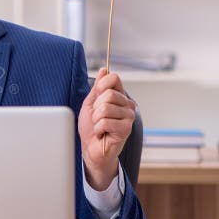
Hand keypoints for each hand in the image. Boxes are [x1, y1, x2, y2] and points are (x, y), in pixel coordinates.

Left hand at [78, 68, 135, 190]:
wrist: (92, 149)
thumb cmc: (91, 128)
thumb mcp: (90, 104)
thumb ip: (97, 88)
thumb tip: (104, 70)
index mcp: (119, 97)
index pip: (113, 78)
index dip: (101, 86)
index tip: (96, 98)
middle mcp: (127, 105)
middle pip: (108, 94)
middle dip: (96, 107)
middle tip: (97, 118)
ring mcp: (129, 117)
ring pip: (106, 108)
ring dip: (96, 119)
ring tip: (100, 126)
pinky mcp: (126, 129)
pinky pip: (106, 121)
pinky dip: (98, 128)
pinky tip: (102, 133)